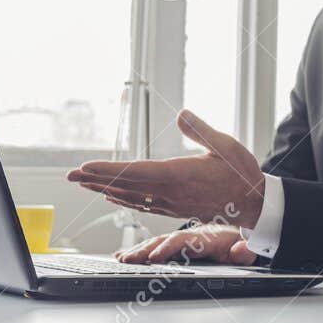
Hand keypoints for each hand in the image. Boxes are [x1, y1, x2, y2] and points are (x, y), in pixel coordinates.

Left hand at [66, 110, 265, 226]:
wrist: (253, 204)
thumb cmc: (241, 173)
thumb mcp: (225, 145)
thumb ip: (200, 129)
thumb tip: (180, 114)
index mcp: (180, 175)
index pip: (135, 172)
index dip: (107, 170)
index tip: (84, 168)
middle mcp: (170, 192)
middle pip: (125, 186)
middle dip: (94, 180)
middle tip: (69, 176)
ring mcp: (171, 203)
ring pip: (130, 197)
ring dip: (103, 189)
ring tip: (83, 183)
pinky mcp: (175, 208)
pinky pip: (142, 205)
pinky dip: (122, 199)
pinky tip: (112, 196)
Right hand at [115, 224, 255, 265]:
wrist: (240, 234)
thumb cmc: (240, 245)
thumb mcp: (248, 250)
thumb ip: (245, 252)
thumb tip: (240, 250)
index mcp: (205, 237)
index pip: (183, 241)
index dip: (168, 248)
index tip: (154, 258)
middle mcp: (189, 236)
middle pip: (163, 242)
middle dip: (144, 251)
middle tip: (126, 261)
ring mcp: (181, 241)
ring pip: (155, 244)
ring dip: (137, 251)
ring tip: (120, 259)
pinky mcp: (175, 246)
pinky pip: (154, 247)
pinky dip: (138, 251)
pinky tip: (122, 257)